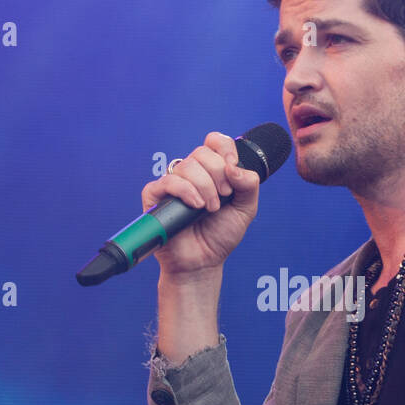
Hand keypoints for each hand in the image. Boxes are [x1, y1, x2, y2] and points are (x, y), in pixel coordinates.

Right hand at [139, 131, 261, 276]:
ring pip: (187, 166)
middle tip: (223, 197)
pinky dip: (186, 190)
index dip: (224, 148)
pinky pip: (168, 181)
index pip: (214, 142)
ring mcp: (172, 184)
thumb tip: (233, 168)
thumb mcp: (245, 210)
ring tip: (210, 208)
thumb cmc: (220, 236)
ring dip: (205, 187)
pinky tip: (196, 205)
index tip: (232, 167)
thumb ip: (249, 185)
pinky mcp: (155, 196)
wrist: (203, 262)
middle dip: (218, 174)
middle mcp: (191, 174)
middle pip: (202, 152)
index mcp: (211, 172)